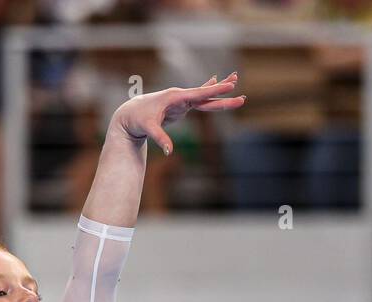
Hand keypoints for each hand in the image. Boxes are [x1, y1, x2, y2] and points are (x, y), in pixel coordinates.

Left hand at [114, 73, 244, 154]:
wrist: (131, 114)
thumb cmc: (138, 119)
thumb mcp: (148, 128)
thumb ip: (160, 138)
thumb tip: (170, 152)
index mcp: (175, 97)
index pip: (199, 94)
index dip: (215, 90)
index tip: (230, 86)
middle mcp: (181, 96)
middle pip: (206, 95)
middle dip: (223, 93)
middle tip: (241, 91)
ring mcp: (182, 100)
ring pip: (204, 96)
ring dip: (219, 90)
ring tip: (235, 79)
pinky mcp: (181, 106)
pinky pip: (198, 99)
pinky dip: (208, 93)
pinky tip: (215, 82)